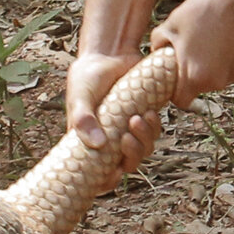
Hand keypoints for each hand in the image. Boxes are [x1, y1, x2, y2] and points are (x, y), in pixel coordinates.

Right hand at [66, 49, 161, 182]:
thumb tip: (98, 145)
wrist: (110, 52)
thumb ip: (83, 118)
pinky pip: (152, 132)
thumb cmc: (88, 74)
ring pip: (142, 149)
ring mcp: (126, 129)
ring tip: (139, 118)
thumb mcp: (80, 94)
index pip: (97, 173)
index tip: (114, 174)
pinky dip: (153, 127)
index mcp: (88, 141)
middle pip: (126, 163)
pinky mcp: (142, 116)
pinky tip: (148, 112)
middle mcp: (109, 139)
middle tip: (128, 137)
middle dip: (132, 155)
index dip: (106, 181)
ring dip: (144, 140)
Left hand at [151, 0, 233, 108]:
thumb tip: (157, 51)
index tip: (174, 77)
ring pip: (217, 76)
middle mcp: (217, 82)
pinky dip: (227, 57)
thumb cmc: (205, 9)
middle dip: (193, 72)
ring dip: (211, 64)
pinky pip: (232, 67)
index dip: (174, 91)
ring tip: (211, 36)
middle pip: (199, 86)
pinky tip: (227, 35)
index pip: (180, 100)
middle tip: (192, 48)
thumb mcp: (173, 23)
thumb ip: (159, 42)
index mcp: (194, 76)